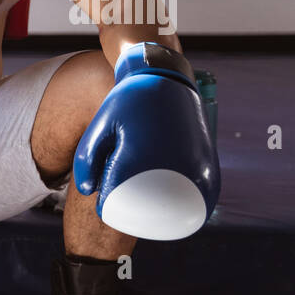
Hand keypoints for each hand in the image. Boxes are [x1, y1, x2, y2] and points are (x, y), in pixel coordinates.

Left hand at [74, 42, 219, 239]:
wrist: (167, 78)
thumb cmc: (127, 104)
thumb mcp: (99, 126)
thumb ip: (86, 160)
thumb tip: (89, 191)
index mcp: (136, 156)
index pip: (116, 199)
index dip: (106, 207)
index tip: (103, 203)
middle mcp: (168, 165)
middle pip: (149, 210)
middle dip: (134, 216)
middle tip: (123, 208)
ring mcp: (193, 167)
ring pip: (180, 208)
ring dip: (165, 216)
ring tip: (148, 213)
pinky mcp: (209, 165)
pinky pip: (203, 197)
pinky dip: (192, 207)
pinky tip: (180, 211)